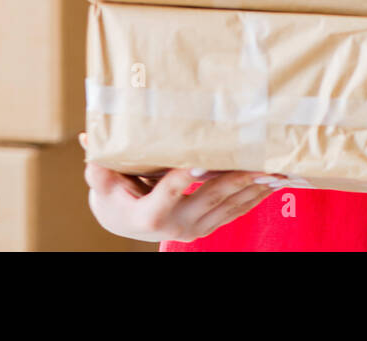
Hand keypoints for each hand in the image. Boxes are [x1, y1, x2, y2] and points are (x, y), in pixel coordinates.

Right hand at [79, 132, 287, 242]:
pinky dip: (257, 195)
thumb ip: (99, 165)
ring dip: (256, 186)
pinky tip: (274, 181)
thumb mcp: (101, 184)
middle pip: (211, 196)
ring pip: (231, 204)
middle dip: (237, 176)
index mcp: (149, 215)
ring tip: (278, 167)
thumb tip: (88, 137)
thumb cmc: (112, 197)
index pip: (168, 191)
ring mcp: (196, 228)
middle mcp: (177, 225)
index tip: (199, 160)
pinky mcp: (209, 226)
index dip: (183, 176)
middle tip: (259, 157)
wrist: (126, 223)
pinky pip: (238, 211)